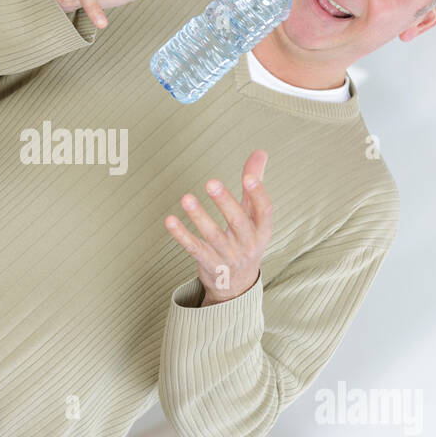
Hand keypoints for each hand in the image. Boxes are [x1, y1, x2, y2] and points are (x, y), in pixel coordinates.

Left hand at [165, 150, 272, 305]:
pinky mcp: (208, 263)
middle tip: (211, 182)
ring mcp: (227, 256)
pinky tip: (170, 220)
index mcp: (262, 230)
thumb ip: (254, 184)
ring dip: (199, 217)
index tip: (248, 177)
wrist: (237, 285)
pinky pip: (194, 248)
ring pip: (213, 236)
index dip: (258, 194)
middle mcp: (247, 244)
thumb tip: (260, 152)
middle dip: (225, 202)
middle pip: (238, 223)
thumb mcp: (254, 216)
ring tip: (186, 198)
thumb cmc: (246, 240)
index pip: (265, 211)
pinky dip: (181, 235)